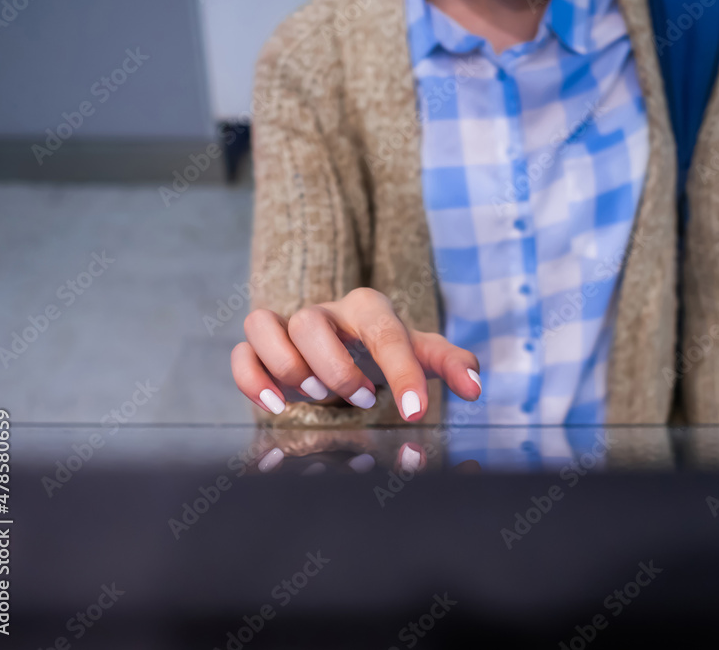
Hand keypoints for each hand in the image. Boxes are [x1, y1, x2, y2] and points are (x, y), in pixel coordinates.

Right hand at [231, 287, 481, 420]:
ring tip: (314, 396)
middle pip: (311, 322)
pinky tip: (275, 405)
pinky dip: (251, 378)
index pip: (384, 331)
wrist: (351, 344)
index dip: (401, 371)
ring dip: (288, 367)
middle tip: (362, 399)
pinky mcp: (263, 347)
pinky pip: (242, 351)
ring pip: (265, 325)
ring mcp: (288, 325)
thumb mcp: (423, 353)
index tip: (415, 411)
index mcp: (369, 308)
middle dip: (335, 369)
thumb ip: (451, 363)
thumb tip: (475, 385)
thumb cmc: (387, 350)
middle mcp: (325, 311)